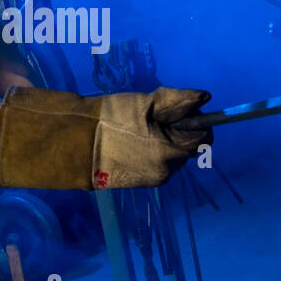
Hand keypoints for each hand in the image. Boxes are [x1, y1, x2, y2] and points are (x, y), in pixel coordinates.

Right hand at [0, 85, 212, 190]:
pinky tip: (136, 142)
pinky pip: (159, 165)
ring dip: (167, 143)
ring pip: (173, 157)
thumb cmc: (111, 120)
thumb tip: (205, 97)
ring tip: (143, 129)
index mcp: (170, 151)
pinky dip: (155, 153)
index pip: (203, 138)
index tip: (180, 111)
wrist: (75, 145)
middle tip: (157, 118)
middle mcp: (167, 171)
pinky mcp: (141, 183)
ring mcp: (154, 179)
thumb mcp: (144, 104)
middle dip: (179, 133)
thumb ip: (178, 100)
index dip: (196, 121)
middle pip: (188, 149)